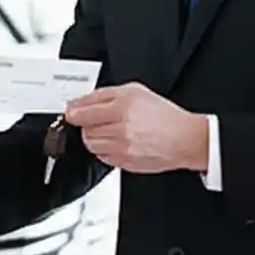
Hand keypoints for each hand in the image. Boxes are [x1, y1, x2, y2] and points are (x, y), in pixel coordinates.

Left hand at [64, 83, 208, 173]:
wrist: (184, 139)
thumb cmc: (163, 114)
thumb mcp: (135, 91)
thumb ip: (105, 94)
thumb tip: (80, 102)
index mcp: (123, 106)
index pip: (84, 111)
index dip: (73, 112)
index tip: (70, 112)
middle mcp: (122, 127)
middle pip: (85, 129)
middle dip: (87, 124)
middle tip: (97, 120)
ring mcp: (123, 147)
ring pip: (92, 144)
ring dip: (95, 137)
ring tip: (110, 131)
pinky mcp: (125, 163)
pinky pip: (103, 157)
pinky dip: (105, 150)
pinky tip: (118, 142)